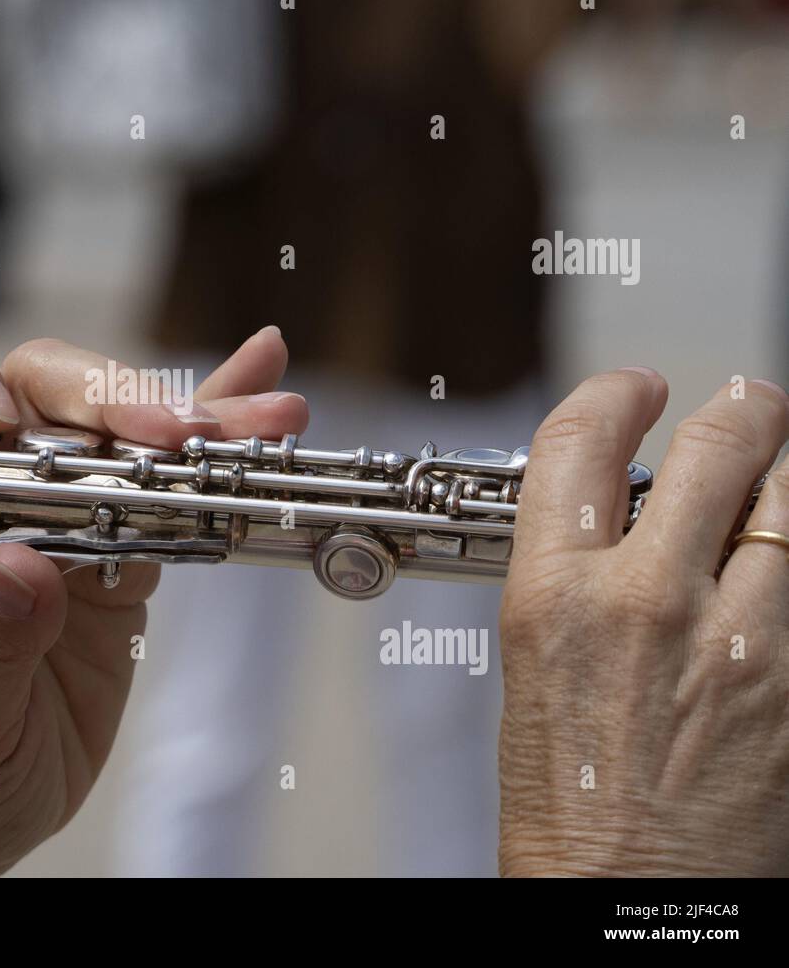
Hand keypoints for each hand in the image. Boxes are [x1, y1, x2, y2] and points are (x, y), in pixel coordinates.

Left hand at [0, 329, 306, 874]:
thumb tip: (23, 565)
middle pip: (34, 398)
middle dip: (103, 400)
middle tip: (171, 437)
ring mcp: (63, 520)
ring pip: (116, 432)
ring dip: (192, 416)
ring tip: (262, 418)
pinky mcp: (125, 552)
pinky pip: (172, 489)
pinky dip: (221, 447)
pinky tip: (267, 401)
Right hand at [499, 369, 788, 875]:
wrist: (628, 909)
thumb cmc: (567, 807)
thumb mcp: (536, 669)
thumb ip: (579, 580)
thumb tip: (632, 515)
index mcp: (554, 599)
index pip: (581, 444)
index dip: (612, 396)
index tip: (634, 390)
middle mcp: (646, 605)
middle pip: (719, 446)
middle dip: (741, 410)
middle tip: (747, 404)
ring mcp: (742, 645)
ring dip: (786, 484)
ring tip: (776, 487)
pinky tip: (780, 575)